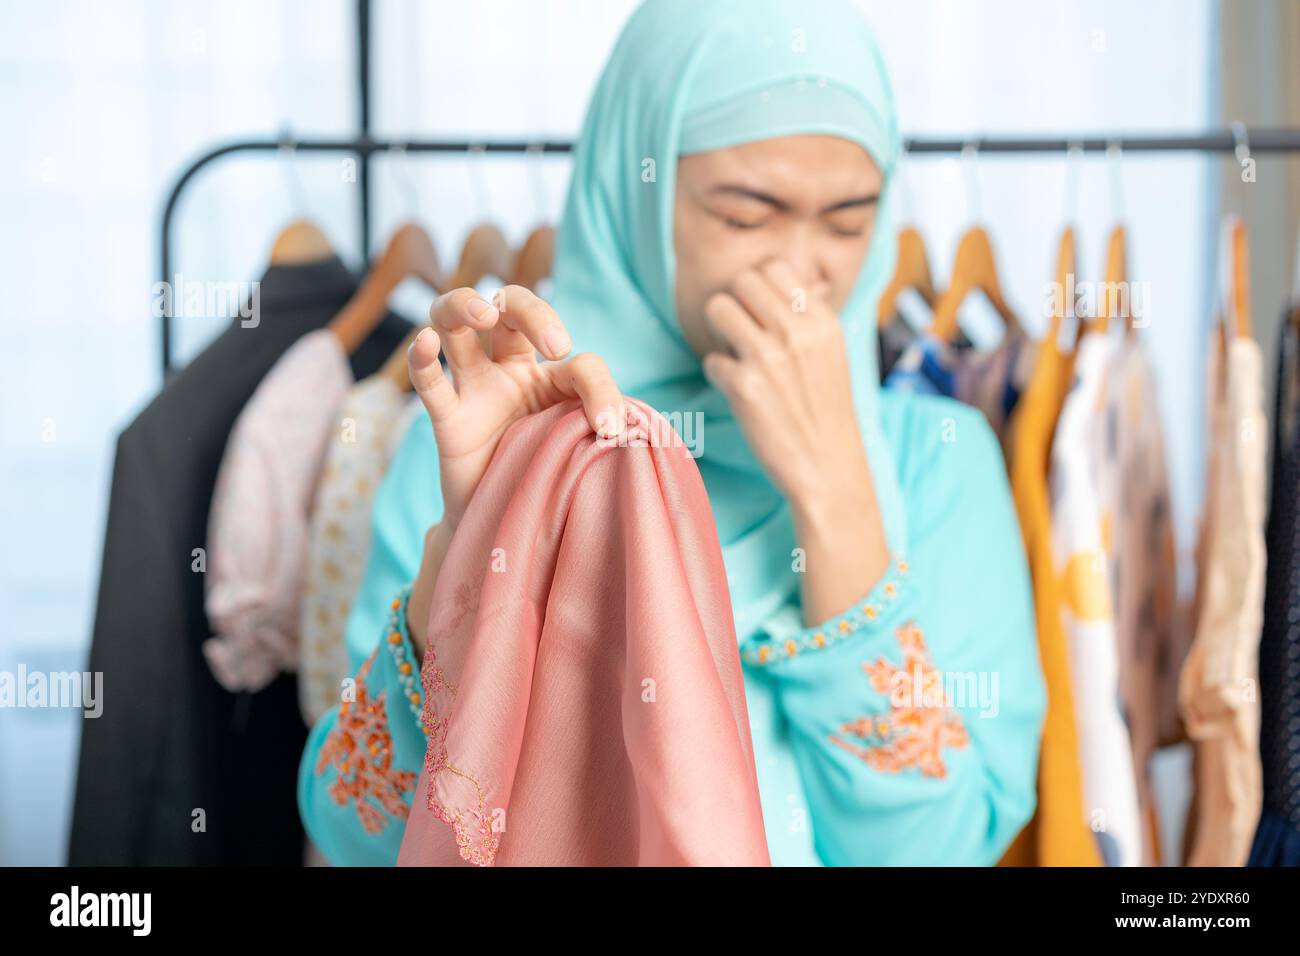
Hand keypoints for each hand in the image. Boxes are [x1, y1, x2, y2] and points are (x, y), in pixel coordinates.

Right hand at [409, 285, 625, 532]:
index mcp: (551, 377)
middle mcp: (509, 371)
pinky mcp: (447, 420)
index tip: (609, 426)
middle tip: (556, 345)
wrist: (506, 523)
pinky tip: (427, 342)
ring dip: (463, 306)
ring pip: (454, 324)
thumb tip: (621, 427)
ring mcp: (474, 389)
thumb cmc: (547, 478)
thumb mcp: (581, 448)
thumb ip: (599, 428)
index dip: (599, 387)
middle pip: (510, 307)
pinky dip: (420, 360)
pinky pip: (428, 383)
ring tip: (483, 315)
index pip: (580, 362)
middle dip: (532, 311)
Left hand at [699, 258, 868, 503]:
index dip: (759, 288)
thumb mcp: (832, 353)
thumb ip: (807, 317)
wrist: (828, 468)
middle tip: (742, 334)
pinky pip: (710, 360)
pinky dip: (718, 376)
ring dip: (718, 333)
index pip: (775, 267)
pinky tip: (738, 391)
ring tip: (735, 356)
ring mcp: (769, 357)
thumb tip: (781, 282)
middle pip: (742, 281)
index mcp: (822, 321)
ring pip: (717, 309)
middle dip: (735, 305)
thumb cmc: (826, 411)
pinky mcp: (744, 387)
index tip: (762, 314)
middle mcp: (797, 332)